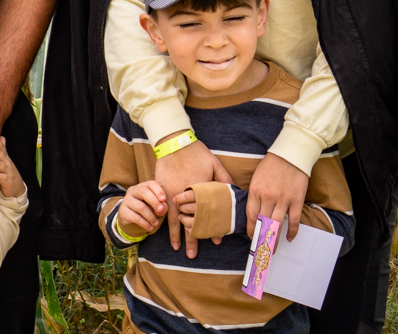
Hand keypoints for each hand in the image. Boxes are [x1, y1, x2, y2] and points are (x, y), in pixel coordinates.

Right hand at [117, 181, 166, 237]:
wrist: (131, 216)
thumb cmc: (147, 207)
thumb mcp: (156, 205)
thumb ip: (162, 205)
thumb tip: (161, 209)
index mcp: (143, 186)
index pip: (151, 184)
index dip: (158, 190)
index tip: (164, 199)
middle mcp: (133, 191)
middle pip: (143, 192)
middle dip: (154, 201)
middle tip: (161, 210)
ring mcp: (127, 200)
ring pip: (140, 207)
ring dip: (151, 216)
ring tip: (156, 223)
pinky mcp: (123, 211)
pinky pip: (135, 217)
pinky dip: (145, 223)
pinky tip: (150, 227)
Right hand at [153, 136, 231, 257]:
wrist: (174, 143)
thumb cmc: (197, 153)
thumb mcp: (215, 164)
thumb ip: (225, 179)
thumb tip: (235, 190)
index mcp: (201, 192)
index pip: (208, 216)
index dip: (211, 229)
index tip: (215, 240)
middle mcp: (186, 197)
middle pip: (189, 222)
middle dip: (192, 240)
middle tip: (192, 255)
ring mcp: (172, 194)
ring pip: (174, 219)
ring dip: (176, 235)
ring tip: (177, 248)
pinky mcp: (162, 190)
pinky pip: (164, 210)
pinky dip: (165, 221)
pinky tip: (164, 229)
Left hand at [246, 152, 309, 240]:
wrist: (290, 155)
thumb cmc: (271, 166)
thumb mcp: (256, 178)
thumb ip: (254, 195)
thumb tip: (253, 214)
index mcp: (256, 190)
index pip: (251, 216)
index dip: (251, 229)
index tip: (251, 237)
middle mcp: (268, 196)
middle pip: (263, 223)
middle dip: (261, 238)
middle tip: (261, 248)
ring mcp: (283, 199)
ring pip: (277, 225)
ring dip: (274, 239)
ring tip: (272, 248)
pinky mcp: (296, 200)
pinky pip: (293, 221)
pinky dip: (292, 231)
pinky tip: (289, 237)